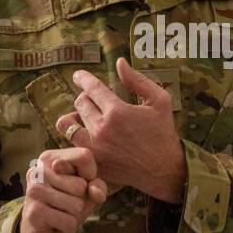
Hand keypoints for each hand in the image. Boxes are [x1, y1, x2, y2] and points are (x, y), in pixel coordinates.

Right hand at [16, 147, 107, 232]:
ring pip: (77, 205)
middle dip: (82, 200)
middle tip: (66, 203)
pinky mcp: (34, 212)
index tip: (81, 183)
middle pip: (81, 184)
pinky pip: (69, 221)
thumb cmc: (65, 204)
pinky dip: (69, 227)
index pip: (84, 156)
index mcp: (50, 158)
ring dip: (75, 216)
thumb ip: (97, 186)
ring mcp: (34, 190)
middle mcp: (39, 170)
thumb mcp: (85, 191)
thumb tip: (97, 194)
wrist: (39, 231)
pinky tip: (56, 225)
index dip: (90, 173)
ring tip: (61, 214)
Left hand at [56, 57, 185, 203]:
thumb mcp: (159, 101)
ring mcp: (95, 149)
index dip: (82, 78)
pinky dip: (76, 138)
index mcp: (117, 112)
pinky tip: (87, 136)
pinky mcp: (92, 163)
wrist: (165, 169)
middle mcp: (102, 130)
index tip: (78, 75)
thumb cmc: (164, 132)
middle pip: (79, 103)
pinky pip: (71, 146)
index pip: (91, 88)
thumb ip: (137, 80)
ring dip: (75, 117)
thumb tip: (119, 62)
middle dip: (87, 98)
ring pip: (67, 125)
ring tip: (85, 118)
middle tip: (96, 101)